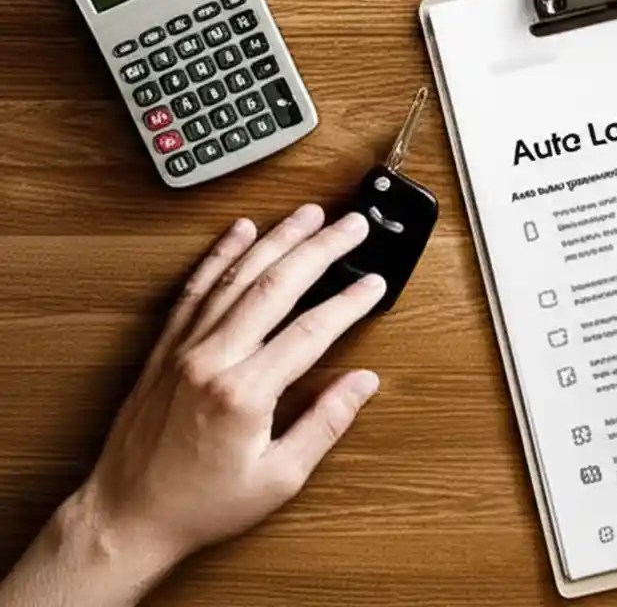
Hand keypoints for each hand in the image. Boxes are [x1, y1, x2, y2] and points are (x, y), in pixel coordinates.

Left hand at [1, 205, 386, 606]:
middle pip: (276, 287)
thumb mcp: (278, 479)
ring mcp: (183, 349)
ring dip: (276, 240)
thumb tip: (362, 383)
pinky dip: (220, 256)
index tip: (374, 284)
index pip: (310, 331)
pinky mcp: (163, 349)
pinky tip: (241, 232)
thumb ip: (325, 424)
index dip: (348, 303)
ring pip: (236, 277)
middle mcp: (210, 360)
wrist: (126, 516)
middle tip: (352, 226)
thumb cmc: (200, 505)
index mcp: (244, 394)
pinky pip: (195, 289)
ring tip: (308, 215)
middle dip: (320, 250)